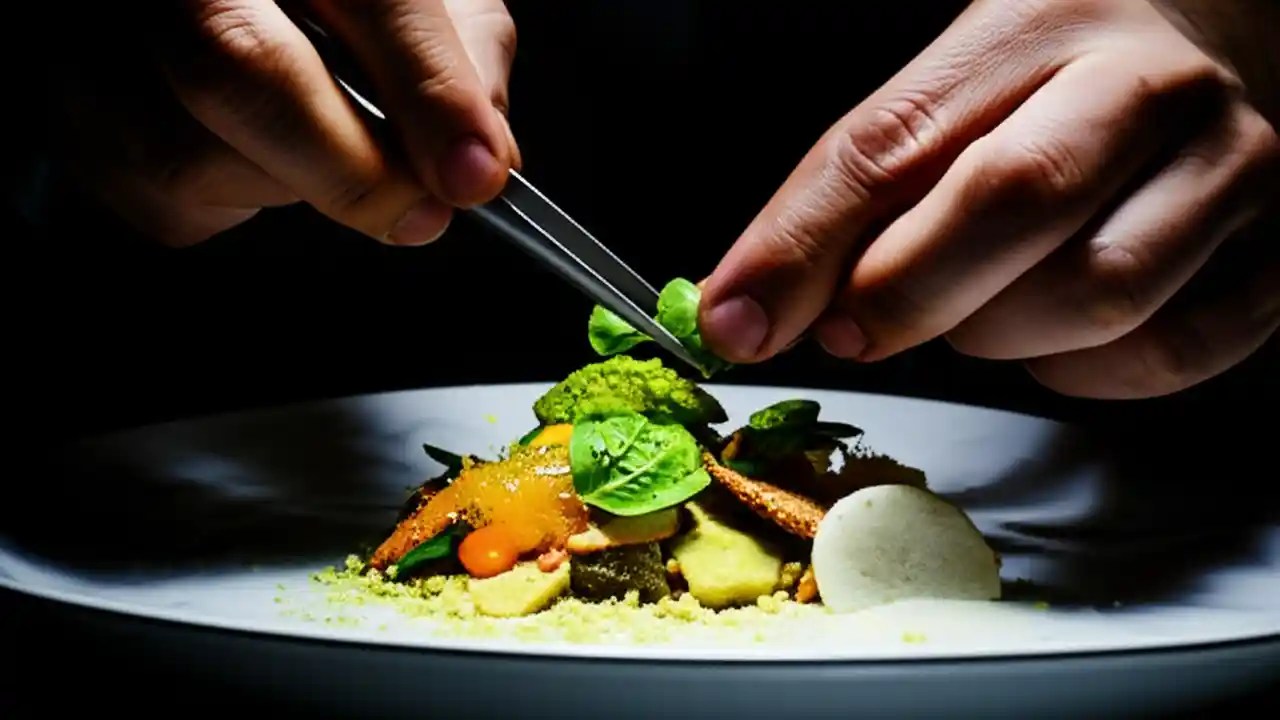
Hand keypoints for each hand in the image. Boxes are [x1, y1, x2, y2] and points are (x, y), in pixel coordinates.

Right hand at [48, 0, 518, 246]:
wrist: (202, 18)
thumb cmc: (321, 10)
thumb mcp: (410, 3)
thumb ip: (456, 55)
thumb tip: (481, 151)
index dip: (429, 86)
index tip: (475, 171)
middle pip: (243, 64)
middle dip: (353, 165)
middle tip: (422, 211)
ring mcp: (103, 38)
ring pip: (195, 146)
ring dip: (294, 185)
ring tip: (333, 161)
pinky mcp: (77, 115)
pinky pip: (165, 190)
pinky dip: (239, 200)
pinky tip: (261, 159)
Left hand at [698, 0, 1278, 398]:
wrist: (1215, 50)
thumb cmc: (1059, 79)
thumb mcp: (949, 94)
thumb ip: (855, 193)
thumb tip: (751, 309)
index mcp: (1040, 24)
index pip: (894, 141)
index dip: (802, 245)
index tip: (739, 320)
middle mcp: (1151, 87)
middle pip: (1013, 203)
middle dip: (906, 293)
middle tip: (856, 326)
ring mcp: (1233, 171)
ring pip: (1094, 296)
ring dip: (999, 334)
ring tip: (978, 306)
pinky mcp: (1273, 260)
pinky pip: (1162, 356)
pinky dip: (1082, 371)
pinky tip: (1054, 332)